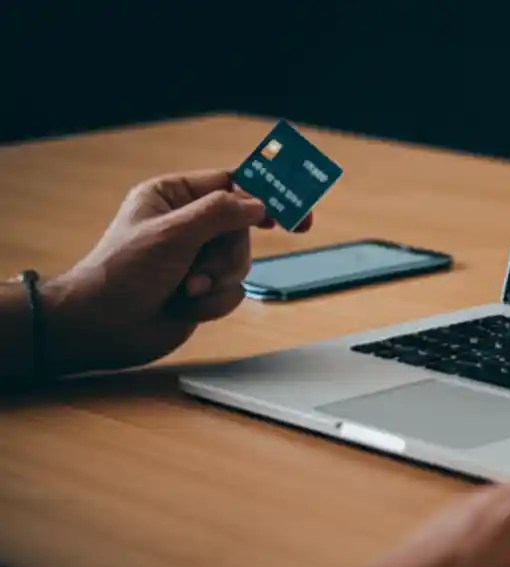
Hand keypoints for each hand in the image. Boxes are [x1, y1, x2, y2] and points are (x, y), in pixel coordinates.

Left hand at [41, 169, 312, 374]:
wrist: (103, 328)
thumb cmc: (122, 274)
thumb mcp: (172, 234)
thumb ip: (219, 213)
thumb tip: (259, 204)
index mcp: (172, 196)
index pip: (230, 184)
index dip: (264, 195)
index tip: (296, 212)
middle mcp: (187, 224)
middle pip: (242, 229)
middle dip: (225, 256)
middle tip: (203, 270)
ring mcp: (196, 257)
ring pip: (241, 261)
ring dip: (218, 281)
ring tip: (187, 290)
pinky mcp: (203, 288)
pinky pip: (234, 290)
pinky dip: (213, 302)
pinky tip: (184, 306)